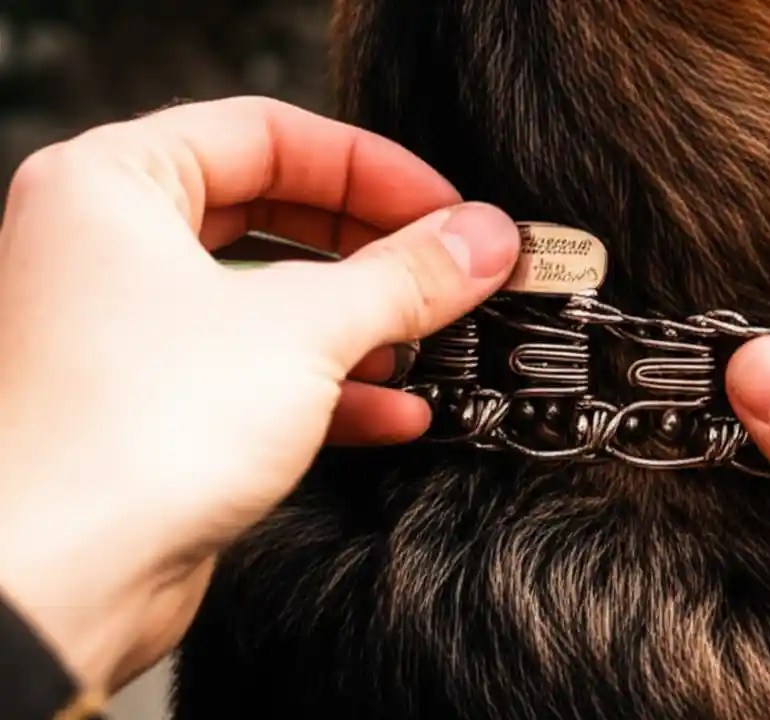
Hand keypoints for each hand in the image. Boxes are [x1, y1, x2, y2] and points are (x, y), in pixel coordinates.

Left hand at [0, 97, 519, 691]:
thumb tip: (482, 239)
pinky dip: (332, 387)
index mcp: (112, 185)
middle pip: (275, 214)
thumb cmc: (129, 434)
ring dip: (363, 324)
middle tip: (451, 270)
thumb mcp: (303, 329)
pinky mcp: (156, 411)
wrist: (53, 585)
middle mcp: (110, 250)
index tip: (446, 208)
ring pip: (272, 300)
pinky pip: (260, 374)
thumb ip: (406, 275)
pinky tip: (398, 412)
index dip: (372, 168)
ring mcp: (131, 334)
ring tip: (435, 342)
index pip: (268, 134)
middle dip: (374, 251)